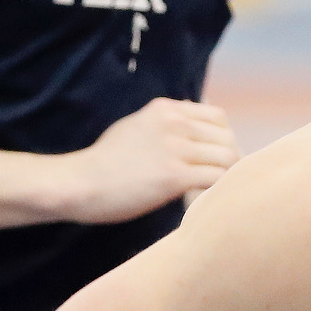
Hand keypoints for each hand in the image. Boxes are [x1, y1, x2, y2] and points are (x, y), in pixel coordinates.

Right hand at [64, 98, 239, 222]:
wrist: (80, 183)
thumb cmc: (105, 162)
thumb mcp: (135, 126)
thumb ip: (164, 124)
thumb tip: (190, 126)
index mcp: (166, 109)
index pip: (218, 117)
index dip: (223, 139)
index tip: (217, 159)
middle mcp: (175, 123)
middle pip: (227, 138)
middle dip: (230, 161)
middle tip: (220, 182)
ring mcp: (176, 148)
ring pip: (228, 159)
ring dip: (226, 178)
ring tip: (211, 193)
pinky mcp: (175, 176)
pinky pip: (217, 180)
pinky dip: (217, 192)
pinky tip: (203, 201)